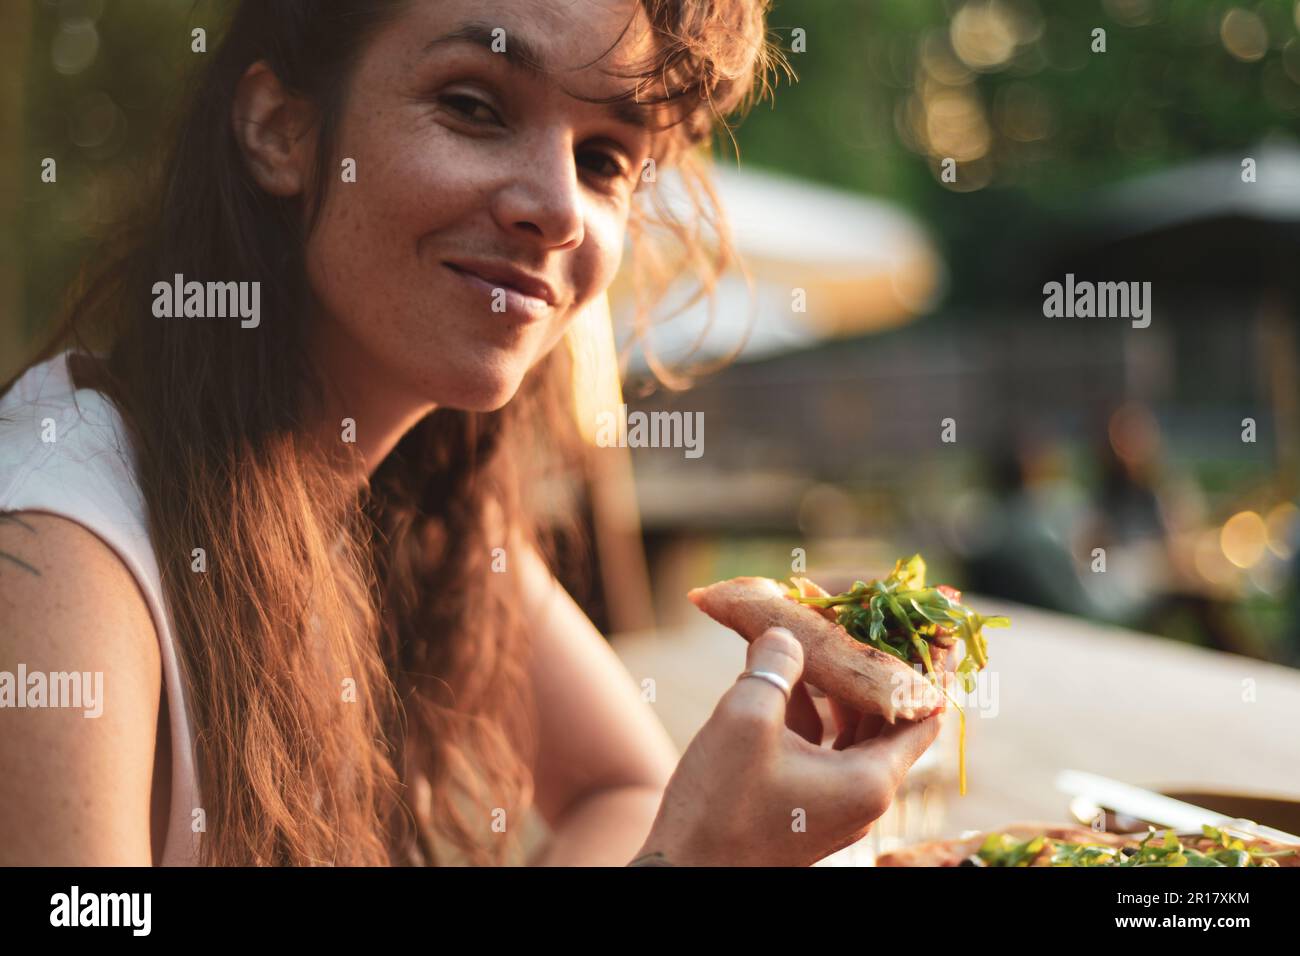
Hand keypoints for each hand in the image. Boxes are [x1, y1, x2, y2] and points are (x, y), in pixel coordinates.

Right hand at [633, 627, 942, 865]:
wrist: (681, 873)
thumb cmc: (718, 806)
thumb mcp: (745, 720)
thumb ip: (774, 666)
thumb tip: (786, 632)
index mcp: (870, 780)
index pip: (926, 715)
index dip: (933, 668)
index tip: (934, 629)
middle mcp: (863, 795)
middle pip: (889, 718)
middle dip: (874, 667)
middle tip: (866, 619)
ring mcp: (834, 802)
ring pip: (853, 731)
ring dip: (838, 686)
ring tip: (820, 639)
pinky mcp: (804, 804)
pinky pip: (823, 747)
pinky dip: (812, 712)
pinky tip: (783, 680)